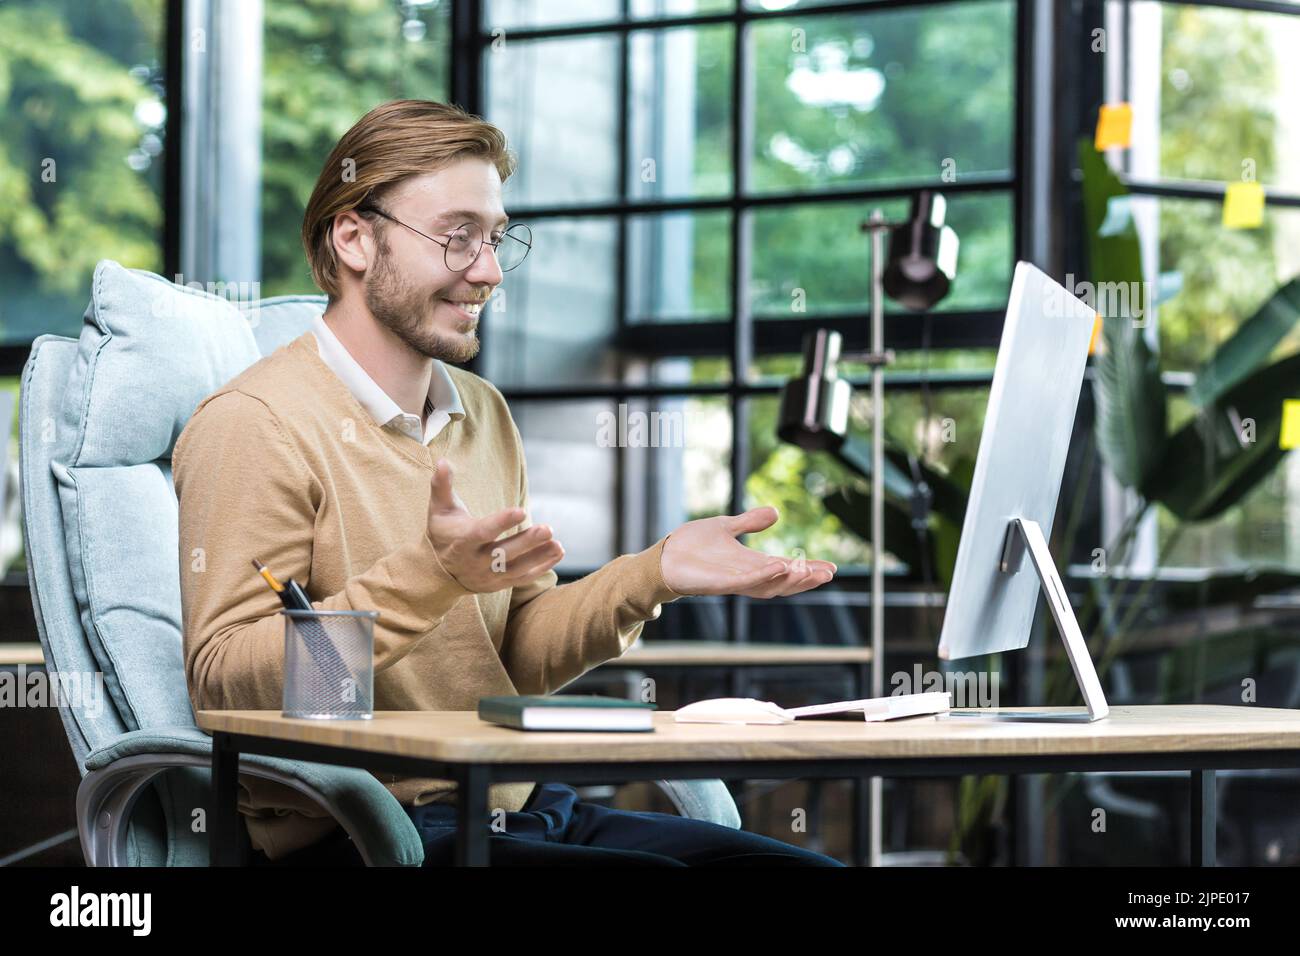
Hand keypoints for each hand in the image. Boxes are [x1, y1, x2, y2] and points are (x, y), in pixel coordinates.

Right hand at [425, 458, 563, 591]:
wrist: (438, 571)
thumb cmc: (443, 531)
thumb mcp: (439, 509)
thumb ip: (441, 486)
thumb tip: (443, 461)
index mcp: (461, 541)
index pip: (482, 532)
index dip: (502, 522)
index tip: (522, 510)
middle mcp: (474, 561)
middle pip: (503, 554)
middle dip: (526, 542)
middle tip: (548, 529)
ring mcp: (487, 576)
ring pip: (516, 568)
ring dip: (538, 556)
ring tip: (558, 544)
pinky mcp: (499, 584)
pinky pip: (522, 578)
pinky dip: (541, 567)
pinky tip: (557, 553)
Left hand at [660, 506, 835, 597]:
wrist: (664, 555)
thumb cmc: (692, 545)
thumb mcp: (726, 526)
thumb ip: (750, 522)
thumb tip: (776, 512)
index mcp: (751, 564)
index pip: (786, 569)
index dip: (808, 569)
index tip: (831, 568)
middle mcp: (745, 576)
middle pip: (782, 582)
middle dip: (805, 579)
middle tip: (827, 573)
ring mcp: (732, 582)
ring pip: (767, 586)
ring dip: (788, 580)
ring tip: (807, 571)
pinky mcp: (717, 583)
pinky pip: (743, 583)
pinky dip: (761, 576)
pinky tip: (777, 567)